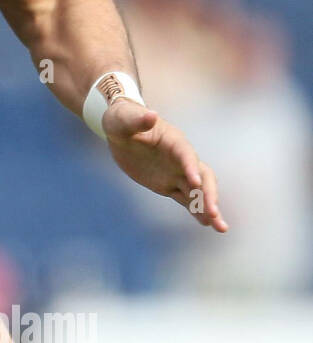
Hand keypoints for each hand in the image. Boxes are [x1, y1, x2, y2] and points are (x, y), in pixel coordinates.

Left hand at [102, 100, 227, 231]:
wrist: (121, 130)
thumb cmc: (122, 120)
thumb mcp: (124, 119)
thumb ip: (138, 119)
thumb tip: (151, 115)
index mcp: (174, 141)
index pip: (186, 155)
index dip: (191, 167)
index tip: (194, 182)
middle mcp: (181, 158)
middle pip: (202, 177)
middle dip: (208, 195)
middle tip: (213, 214)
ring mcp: (177, 172)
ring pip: (198, 192)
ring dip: (209, 208)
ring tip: (221, 228)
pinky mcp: (170, 184)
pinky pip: (186, 199)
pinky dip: (196, 211)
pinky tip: (206, 224)